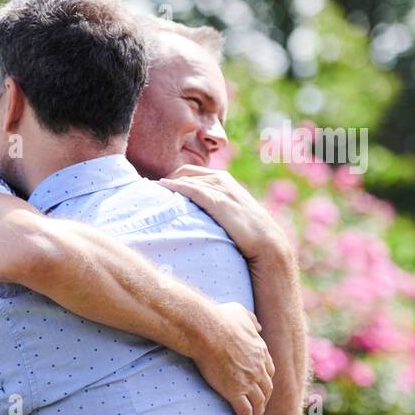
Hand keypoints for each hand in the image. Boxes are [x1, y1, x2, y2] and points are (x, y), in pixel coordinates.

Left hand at [160, 165, 286, 262]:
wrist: (266, 242)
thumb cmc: (245, 232)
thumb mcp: (228, 213)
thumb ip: (211, 207)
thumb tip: (190, 215)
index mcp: (223, 180)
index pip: (190, 172)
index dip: (172, 178)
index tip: (156, 189)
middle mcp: (221, 180)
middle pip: (185, 172)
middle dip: (167, 178)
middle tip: (148, 190)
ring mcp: (220, 189)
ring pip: (187, 179)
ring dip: (168, 183)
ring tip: (149, 191)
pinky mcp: (218, 200)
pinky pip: (192, 188)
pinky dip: (176, 187)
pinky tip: (163, 187)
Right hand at [192, 301, 274, 414]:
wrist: (206, 330)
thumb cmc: (219, 319)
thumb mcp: (240, 313)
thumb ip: (252, 320)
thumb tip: (259, 325)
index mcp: (260, 351)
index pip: (268, 371)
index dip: (266, 382)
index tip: (262, 388)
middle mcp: (258, 368)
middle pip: (266, 390)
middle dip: (264, 401)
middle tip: (260, 409)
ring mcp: (248, 381)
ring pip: (258, 403)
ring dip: (258, 414)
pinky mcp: (234, 391)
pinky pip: (244, 411)